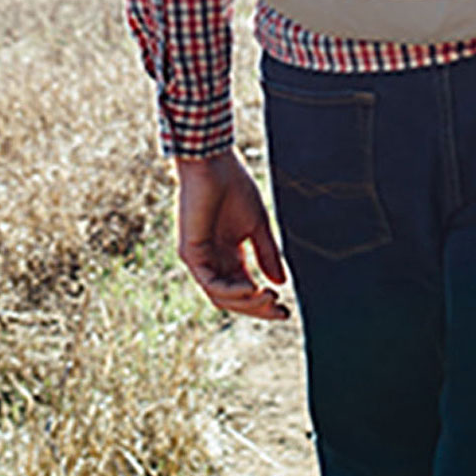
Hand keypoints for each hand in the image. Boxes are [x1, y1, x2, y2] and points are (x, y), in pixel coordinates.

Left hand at [174, 152, 289, 319]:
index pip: (243, 289)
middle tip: (281, 312)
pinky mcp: (189, 252)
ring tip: (270, 298)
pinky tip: (252, 288)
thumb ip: (267, 253)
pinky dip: (231, 290)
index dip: (263, 303)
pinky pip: (209, 283)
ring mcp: (198, 258)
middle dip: (257, 309)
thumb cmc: (233, 186)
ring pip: (220, 296)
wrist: (214, 163)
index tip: (286, 311)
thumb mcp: (257, 225)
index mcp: (227, 254)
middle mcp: (211, 260)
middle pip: (232, 298)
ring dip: (247, 302)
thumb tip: (281, 283)